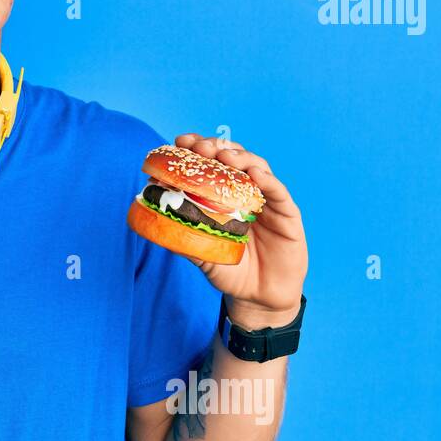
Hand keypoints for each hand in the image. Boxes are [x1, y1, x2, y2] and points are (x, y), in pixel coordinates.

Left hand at [172, 133, 307, 329]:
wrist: (258, 298)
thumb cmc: (230, 271)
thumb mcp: (203, 254)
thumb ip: (184, 237)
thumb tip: (152, 220)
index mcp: (223, 195)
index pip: (210, 163)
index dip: (196, 149)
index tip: (179, 142)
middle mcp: (245, 191)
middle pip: (233, 158)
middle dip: (216, 147)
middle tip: (201, 147)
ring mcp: (267, 200)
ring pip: (257, 168)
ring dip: (241, 157)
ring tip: (225, 155)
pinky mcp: (288, 214)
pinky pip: (279, 192)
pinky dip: (267, 180)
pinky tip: (255, 174)